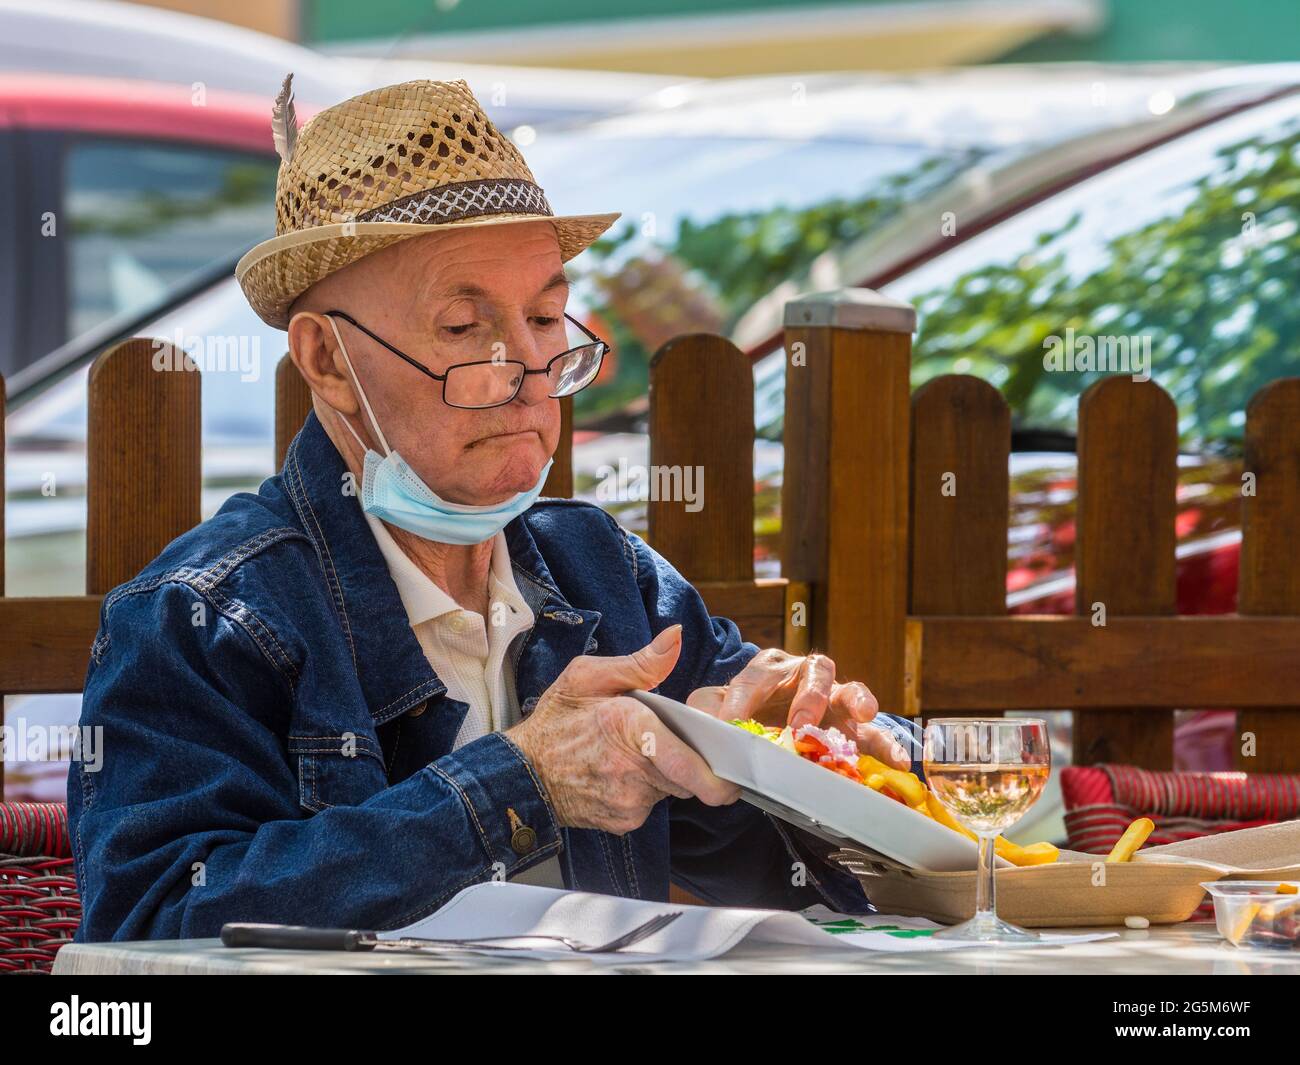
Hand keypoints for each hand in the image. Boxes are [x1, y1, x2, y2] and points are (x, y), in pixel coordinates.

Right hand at [507, 624, 739, 832]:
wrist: (521, 775)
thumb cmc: (555, 722)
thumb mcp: (589, 676)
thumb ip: (641, 661)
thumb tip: (676, 638)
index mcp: (631, 728)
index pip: (691, 764)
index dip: (720, 772)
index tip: (733, 769)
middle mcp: (635, 772)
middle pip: (691, 774)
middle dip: (691, 758)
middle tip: (668, 739)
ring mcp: (630, 803)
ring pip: (673, 788)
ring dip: (667, 772)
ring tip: (635, 751)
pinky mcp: (625, 822)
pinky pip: (653, 804)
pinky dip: (646, 788)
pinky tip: (620, 772)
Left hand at [686, 649, 910, 769]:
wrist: (758, 731)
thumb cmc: (737, 715)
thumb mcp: (712, 708)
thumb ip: (705, 709)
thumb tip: (708, 723)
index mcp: (766, 669)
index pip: (753, 679)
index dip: (742, 701)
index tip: (731, 725)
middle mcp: (803, 676)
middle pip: (813, 671)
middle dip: (808, 696)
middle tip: (800, 725)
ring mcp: (832, 699)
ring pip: (850, 691)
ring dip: (858, 702)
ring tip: (864, 716)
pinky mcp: (851, 726)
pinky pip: (872, 731)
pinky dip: (885, 744)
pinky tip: (896, 761)